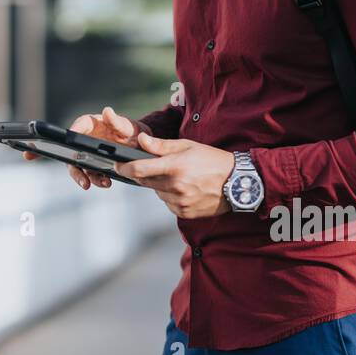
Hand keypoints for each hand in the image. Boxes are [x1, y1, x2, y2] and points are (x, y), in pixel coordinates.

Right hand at [23, 106, 151, 189]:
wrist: (141, 147)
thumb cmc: (131, 131)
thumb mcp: (127, 126)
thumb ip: (117, 121)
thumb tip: (107, 111)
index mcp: (92, 124)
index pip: (80, 124)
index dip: (73, 130)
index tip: (71, 138)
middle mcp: (86, 139)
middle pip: (73, 151)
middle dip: (75, 166)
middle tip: (82, 177)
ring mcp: (89, 153)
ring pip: (80, 166)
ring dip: (87, 177)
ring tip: (103, 182)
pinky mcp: (94, 165)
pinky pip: (90, 174)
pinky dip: (97, 180)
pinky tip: (106, 182)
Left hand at [115, 132, 234, 218]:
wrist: (237, 183)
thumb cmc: (212, 159)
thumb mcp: (188, 146)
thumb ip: (161, 146)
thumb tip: (140, 141)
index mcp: (175, 167)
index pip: (139, 169)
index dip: (124, 167)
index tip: (117, 164)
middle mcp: (176, 187)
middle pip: (145, 182)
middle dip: (144, 173)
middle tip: (155, 166)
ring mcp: (180, 202)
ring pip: (157, 192)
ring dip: (159, 185)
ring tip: (178, 176)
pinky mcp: (184, 213)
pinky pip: (168, 203)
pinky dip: (170, 195)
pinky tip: (185, 188)